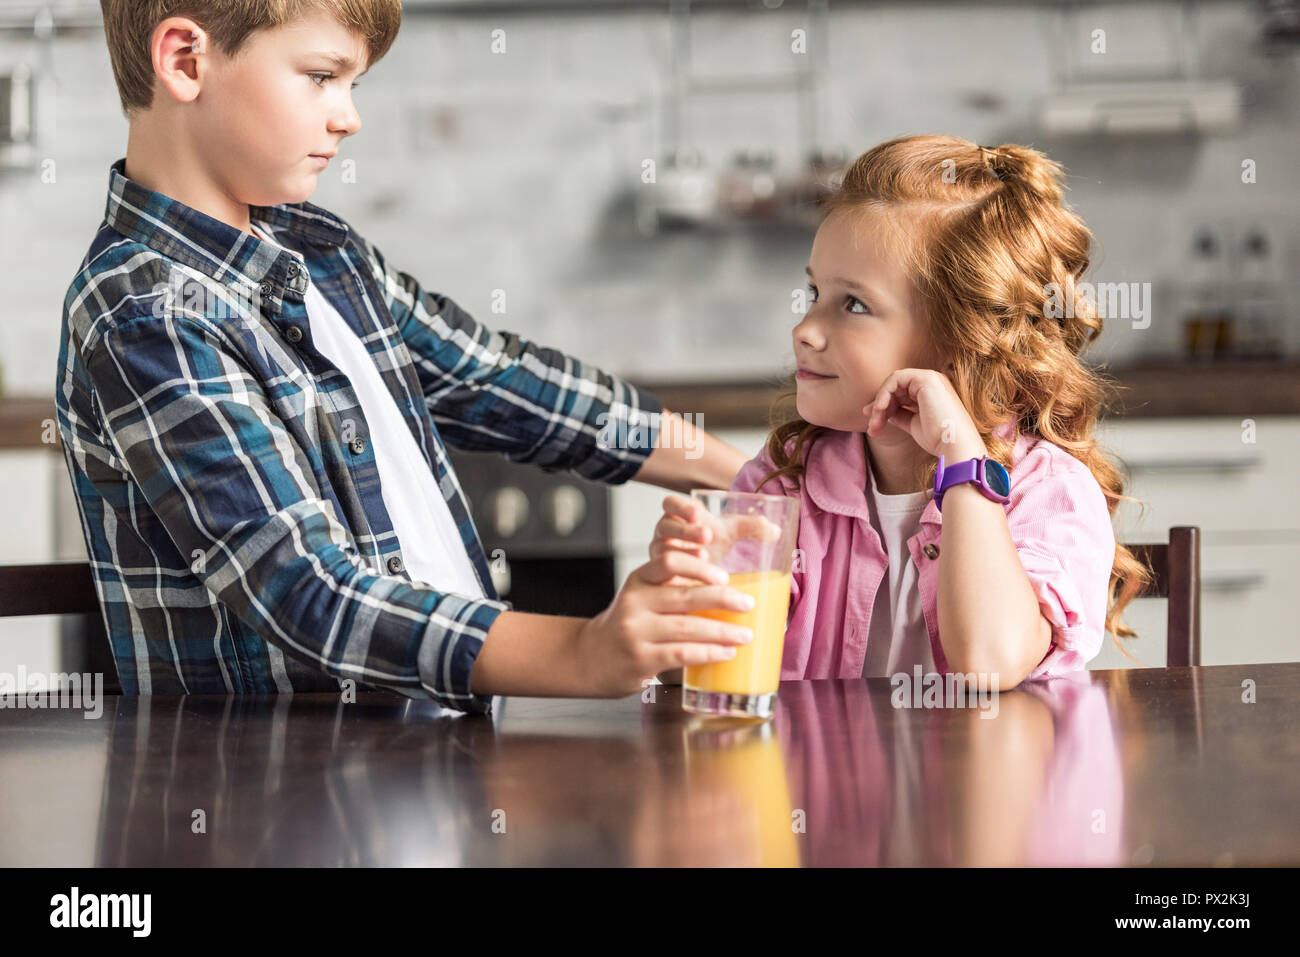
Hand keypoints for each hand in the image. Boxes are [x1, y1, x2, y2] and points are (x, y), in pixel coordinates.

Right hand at [575, 550, 758, 697]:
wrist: (590, 657)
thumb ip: (672, 590)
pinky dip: (709, 652)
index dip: (699, 567)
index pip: (668, 562)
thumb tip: (727, 589)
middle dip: (723, 599)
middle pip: (684, 596)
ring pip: (688, 628)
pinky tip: (726, 653)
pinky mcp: (640, 659)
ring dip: (723, 632)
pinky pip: (682, 654)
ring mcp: (635, 633)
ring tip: (746, 634)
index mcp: (638, 581)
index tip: (724, 575)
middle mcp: (634, 603)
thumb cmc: (628, 625)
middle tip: (748, 603)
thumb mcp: (641, 598)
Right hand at [649, 493, 782, 580]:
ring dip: (684, 554)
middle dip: (686, 531)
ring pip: (663, 552)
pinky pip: (664, 577)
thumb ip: (750, 527)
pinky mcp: (661, 578)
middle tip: (708, 536)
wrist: (697, 570)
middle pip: (665, 526)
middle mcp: (664, 534)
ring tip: (705, 559)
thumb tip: (776, 531)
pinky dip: (679, 578)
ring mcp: (660, 556)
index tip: (698, 513)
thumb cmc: (711, 544)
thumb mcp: (728, 532)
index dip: (681, 506)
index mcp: (677, 515)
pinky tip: (694, 582)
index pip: (670, 503)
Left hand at [864, 368, 982, 458]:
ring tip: (875, 425)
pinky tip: (880, 410)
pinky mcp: (925, 378)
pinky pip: (895, 380)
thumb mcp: (913, 424)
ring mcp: (929, 378)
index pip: (901, 394)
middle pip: (895, 389)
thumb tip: (879, 411)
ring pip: (893, 384)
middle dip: (879, 408)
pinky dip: (884, 394)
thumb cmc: (938, 439)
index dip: (884, 408)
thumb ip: (899, 414)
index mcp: (931, 392)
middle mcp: (932, 382)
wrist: (954, 445)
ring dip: (880, 404)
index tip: (873, 426)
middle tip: (872, 428)